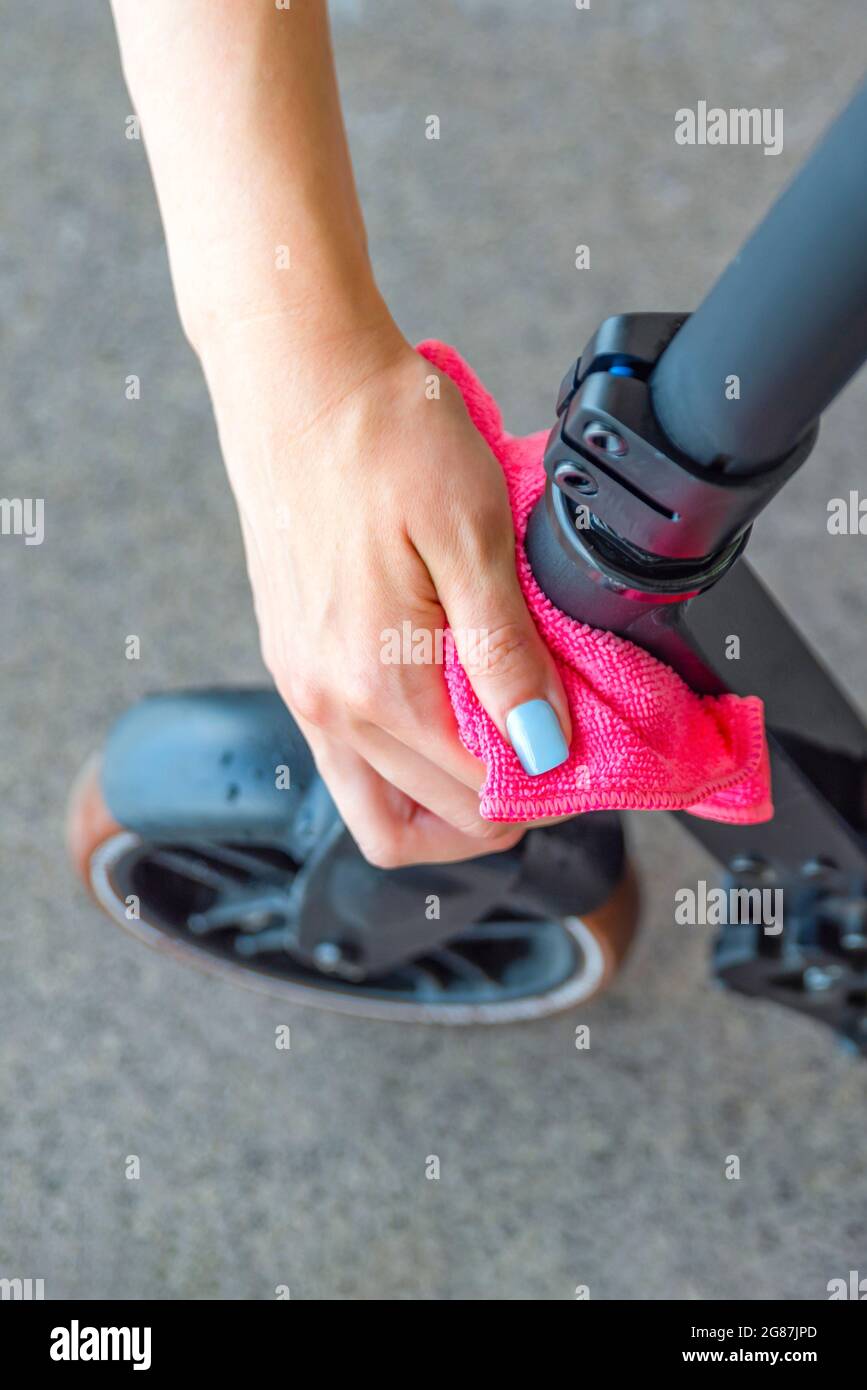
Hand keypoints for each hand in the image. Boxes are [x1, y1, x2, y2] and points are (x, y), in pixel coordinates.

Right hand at [201, 312, 571, 866]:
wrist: (299, 377)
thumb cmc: (387, 437)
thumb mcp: (473, 537)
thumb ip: (505, 656)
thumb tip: (542, 748)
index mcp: (376, 682)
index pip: (476, 794)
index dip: (544, 789)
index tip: (589, 757)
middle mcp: (326, 703)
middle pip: (424, 821)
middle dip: (500, 808)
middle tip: (556, 761)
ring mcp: (300, 687)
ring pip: (375, 807)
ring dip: (444, 805)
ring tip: (502, 757)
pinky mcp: (292, 662)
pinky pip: (349, 757)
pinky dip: (404, 764)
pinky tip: (448, 712)